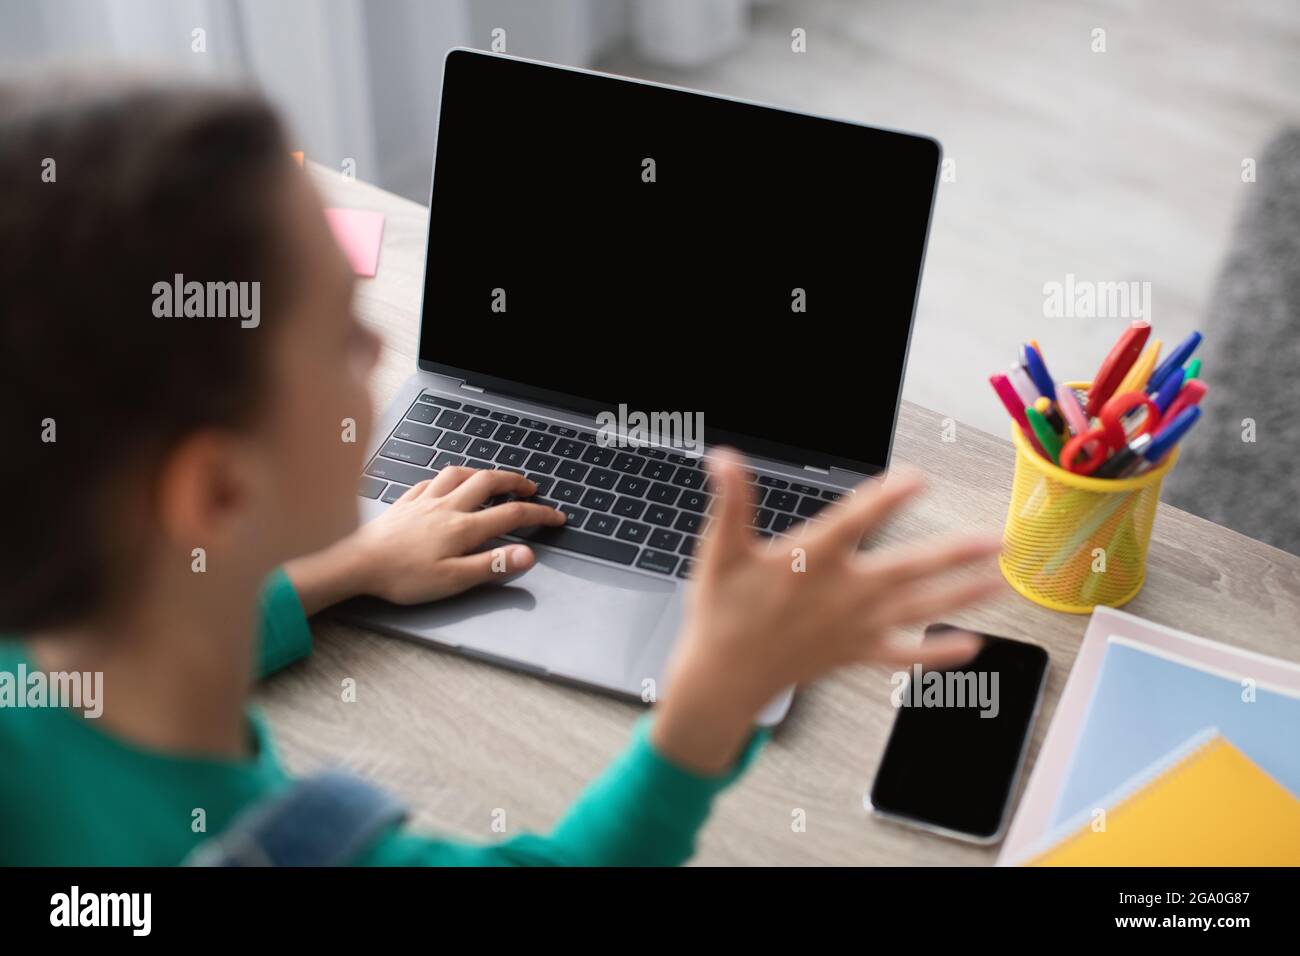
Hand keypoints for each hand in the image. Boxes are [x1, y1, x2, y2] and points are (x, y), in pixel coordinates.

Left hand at [285, 467, 565, 613]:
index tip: (556, 516)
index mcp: (463, 528)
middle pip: (489, 482)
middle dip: (514, 482)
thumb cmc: (402, 576)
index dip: (539, 514)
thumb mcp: (454, 580)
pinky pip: (431, 481)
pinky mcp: (405, 502)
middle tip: (531, 488)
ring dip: (482, 473)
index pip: (512, 514)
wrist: (357, 564)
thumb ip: (493, 565)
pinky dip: (447, 478)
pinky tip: (446, 484)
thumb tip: (527, 555)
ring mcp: (425, 501)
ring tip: (493, 478)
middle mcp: (447, 507)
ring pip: (459, 474)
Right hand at [653, 449, 1003, 772]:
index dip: (887, 500)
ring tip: (999, 581)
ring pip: (918, 609)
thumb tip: (723, 458)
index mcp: (810, 561)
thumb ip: (731, 501)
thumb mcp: (721, 550)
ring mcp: (854, 626)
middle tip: (994, 540)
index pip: (855, 522)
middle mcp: (842, 593)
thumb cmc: (723, 611)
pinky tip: (972, 645)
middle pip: (908, 569)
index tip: (918, 479)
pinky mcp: (856, 652)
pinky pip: (904, 654)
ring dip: (961, 595)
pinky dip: (937, 653)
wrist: (724, 677)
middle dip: (954, 553)